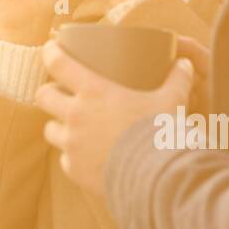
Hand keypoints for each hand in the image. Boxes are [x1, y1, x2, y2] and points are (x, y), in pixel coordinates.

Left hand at [34, 39, 196, 195]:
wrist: (155, 179)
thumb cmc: (160, 135)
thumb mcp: (171, 103)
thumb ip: (177, 81)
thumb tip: (185, 64)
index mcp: (94, 92)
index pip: (58, 64)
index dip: (51, 52)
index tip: (51, 49)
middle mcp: (75, 116)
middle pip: (43, 96)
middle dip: (49, 92)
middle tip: (61, 92)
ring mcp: (72, 145)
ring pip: (50, 130)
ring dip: (59, 126)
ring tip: (73, 127)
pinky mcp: (74, 170)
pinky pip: (65, 159)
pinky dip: (73, 157)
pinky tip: (88, 156)